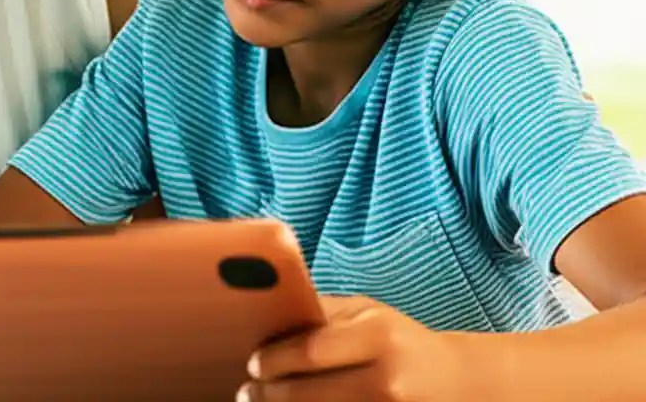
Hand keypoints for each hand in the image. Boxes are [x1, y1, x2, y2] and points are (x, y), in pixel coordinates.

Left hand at [238, 296, 475, 401]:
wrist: (457, 383)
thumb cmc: (398, 342)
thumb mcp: (367, 314)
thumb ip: (319, 312)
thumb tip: (262, 310)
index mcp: (378, 337)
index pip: (310, 352)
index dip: (272, 361)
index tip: (252, 364)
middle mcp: (387, 381)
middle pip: (307, 395)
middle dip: (267, 395)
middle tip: (247, 392)